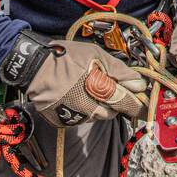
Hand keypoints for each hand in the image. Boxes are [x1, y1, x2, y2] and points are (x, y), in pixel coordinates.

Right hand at [1, 31, 146, 126]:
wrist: (33, 67)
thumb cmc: (66, 56)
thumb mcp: (96, 55)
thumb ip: (119, 70)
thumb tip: (138, 83)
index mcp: (98, 87)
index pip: (126, 102)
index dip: (138, 104)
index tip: (144, 103)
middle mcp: (86, 106)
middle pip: (112, 112)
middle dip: (116, 102)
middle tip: (111, 89)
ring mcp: (73, 116)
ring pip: (96, 116)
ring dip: (99, 105)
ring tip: (89, 87)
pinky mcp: (62, 121)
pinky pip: (80, 119)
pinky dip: (83, 109)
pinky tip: (76, 94)